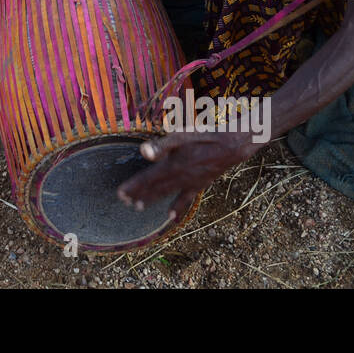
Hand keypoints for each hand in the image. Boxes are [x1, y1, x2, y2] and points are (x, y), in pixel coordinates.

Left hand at [117, 130, 256, 224]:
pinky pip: (186, 198)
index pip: (148, 178)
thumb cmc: (206, 136)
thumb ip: (162, 145)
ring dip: (152, 200)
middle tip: (123, 202)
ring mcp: (190, 183)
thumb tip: (143, 152)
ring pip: (167, 193)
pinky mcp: (200, 184)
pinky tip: (171, 217)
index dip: (133, 185)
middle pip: (155, 188)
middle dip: (138, 194)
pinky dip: (178, 207)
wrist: (233, 145)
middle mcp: (180, 177)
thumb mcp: (183, 135)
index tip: (120, 193)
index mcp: (173, 165)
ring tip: (138, 207)